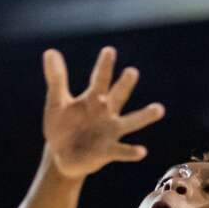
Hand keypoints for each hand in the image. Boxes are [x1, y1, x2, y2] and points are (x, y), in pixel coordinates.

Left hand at [42, 47, 164, 178]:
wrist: (62, 155)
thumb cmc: (62, 126)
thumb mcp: (56, 103)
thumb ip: (56, 79)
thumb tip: (50, 52)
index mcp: (94, 98)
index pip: (100, 79)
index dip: (104, 66)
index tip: (109, 51)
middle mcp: (107, 112)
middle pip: (118, 95)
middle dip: (124, 85)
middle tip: (131, 71)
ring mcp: (110, 131)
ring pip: (131, 121)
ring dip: (144, 116)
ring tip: (158, 109)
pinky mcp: (108, 151)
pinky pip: (122, 151)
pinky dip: (131, 152)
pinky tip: (142, 151)